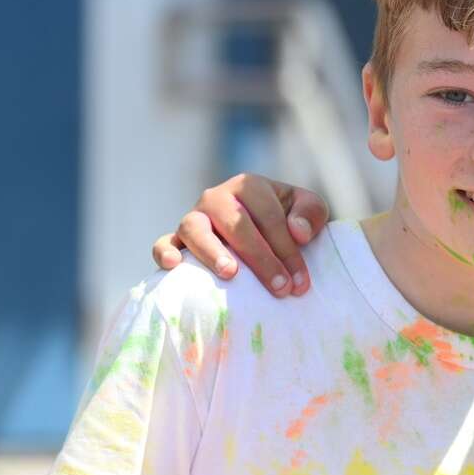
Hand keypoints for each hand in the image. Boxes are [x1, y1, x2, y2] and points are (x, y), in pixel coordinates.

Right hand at [150, 174, 330, 295]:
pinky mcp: (176, 240)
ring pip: (194, 228)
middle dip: (260, 258)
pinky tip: (173, 265)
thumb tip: (298, 231)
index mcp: (249, 186)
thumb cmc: (286, 221)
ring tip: (231, 273)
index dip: (287, 250)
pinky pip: (162, 243)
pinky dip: (164, 251)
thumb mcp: (307, 208)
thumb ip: (311, 212)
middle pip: (236, 224)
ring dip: (212, 250)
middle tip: (279, 288)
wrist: (260, 232)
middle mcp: (217, 198)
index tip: (299, 283)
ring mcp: (194, 218)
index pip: (269, 217)